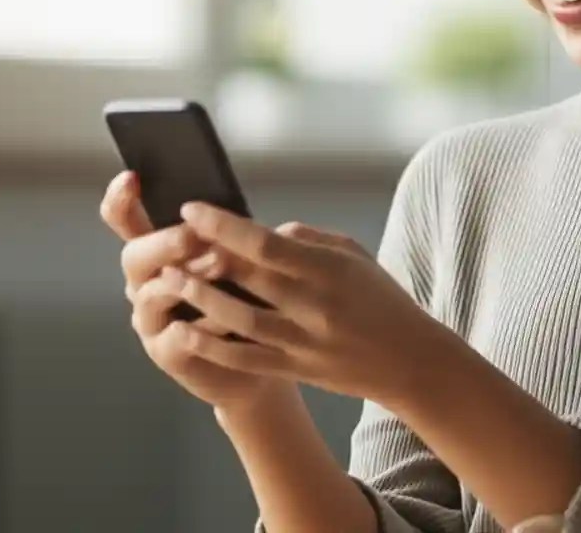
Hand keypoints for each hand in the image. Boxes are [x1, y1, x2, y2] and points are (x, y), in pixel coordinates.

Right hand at [99, 171, 290, 411]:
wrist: (264, 356)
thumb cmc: (250, 297)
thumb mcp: (240, 254)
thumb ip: (224, 232)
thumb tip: (225, 208)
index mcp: (157, 252)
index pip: (123, 221)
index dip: (120, 199)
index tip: (132, 177)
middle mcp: (144, 283)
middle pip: (133, 255)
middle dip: (163, 242)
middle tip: (191, 236)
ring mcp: (151, 320)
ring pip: (148, 294)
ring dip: (183, 278)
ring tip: (217, 265)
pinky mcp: (166, 353)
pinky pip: (174, 337)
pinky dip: (201, 325)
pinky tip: (225, 319)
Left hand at [168, 201, 462, 407]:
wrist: (410, 360)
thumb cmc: (380, 298)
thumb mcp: (354, 255)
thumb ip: (307, 238)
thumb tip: (260, 231)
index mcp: (331, 269)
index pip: (267, 244)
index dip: (223, 226)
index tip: (191, 210)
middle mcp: (316, 306)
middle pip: (247, 279)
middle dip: (202, 259)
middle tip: (169, 243)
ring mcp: (305, 342)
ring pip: (240, 320)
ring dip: (199, 299)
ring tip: (170, 280)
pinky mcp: (298, 369)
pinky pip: (246, 359)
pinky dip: (212, 346)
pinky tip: (184, 333)